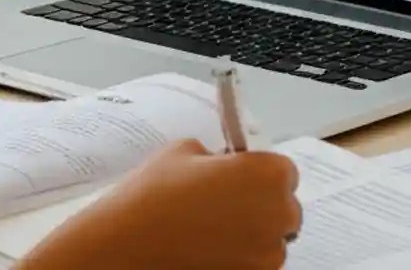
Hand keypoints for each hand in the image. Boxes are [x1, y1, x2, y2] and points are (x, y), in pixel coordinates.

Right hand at [17, 139, 301, 269]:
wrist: (125, 247)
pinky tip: (207, 248)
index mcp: (268, 175)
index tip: (241, 176)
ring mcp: (268, 255)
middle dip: (260, 203)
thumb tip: (225, 164)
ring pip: (271, 239)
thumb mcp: (183, 152)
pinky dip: (237, 256)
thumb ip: (216, 156)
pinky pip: (253, 262)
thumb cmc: (153, 196)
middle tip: (224, 202)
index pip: (285, 171)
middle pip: (284, 207)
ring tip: (209, 228)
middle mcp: (278, 215)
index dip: (260, 172)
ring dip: (250, 232)